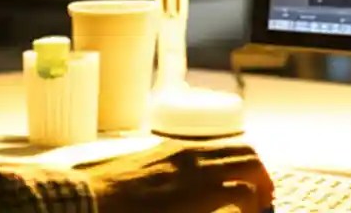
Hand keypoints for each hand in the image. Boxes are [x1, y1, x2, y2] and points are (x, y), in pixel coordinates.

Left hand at [77, 141, 273, 212]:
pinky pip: (209, 144)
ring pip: (232, 145)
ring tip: (246, 182)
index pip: (249, 189)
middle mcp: (197, 163)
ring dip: (247, 163)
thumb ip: (210, 210)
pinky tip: (218, 172)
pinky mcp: (168, 146)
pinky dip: (225, 155)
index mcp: (200, 189)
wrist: (88, 199)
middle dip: (262, 178)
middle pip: (248, 158)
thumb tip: (232, 206)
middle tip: (262, 198)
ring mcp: (183, 150)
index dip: (259, 204)